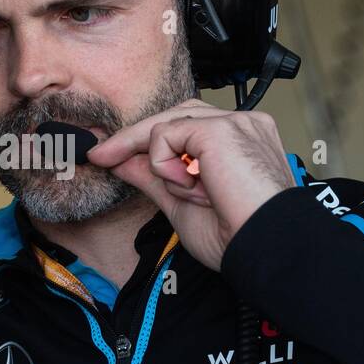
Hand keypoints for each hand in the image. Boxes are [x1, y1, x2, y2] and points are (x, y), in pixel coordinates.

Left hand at [84, 99, 296, 271]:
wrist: (264, 247)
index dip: (148, 141)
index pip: (187, 127)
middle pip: (175, 117)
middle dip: (133, 139)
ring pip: (167, 124)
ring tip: (186, 193)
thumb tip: (122, 161)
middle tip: (100, 156)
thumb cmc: (236, 234)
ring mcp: (234, 122)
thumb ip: (154, 177)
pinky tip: (193, 188)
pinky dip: (165, 166)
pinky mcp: (219, 128)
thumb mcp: (182, 203)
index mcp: (242, 141)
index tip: (110, 156)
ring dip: (161, 164)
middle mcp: (242, 125)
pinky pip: (165, 135)